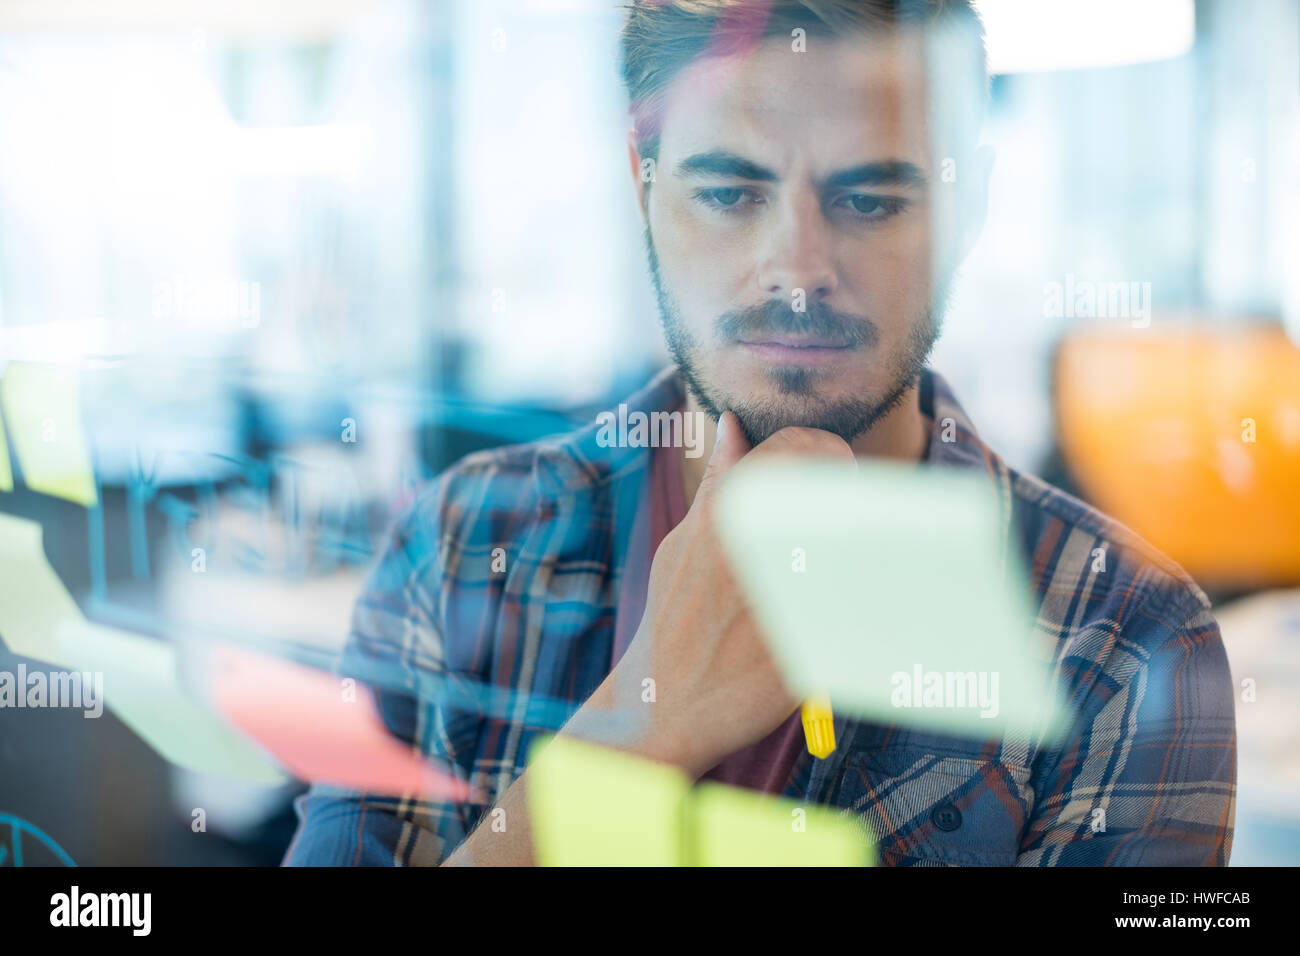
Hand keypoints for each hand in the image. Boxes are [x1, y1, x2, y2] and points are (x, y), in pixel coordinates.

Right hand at [597, 412, 855, 778]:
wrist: (664, 705)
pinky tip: (838, 611)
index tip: (829, 479)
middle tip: (834, 527)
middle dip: (847, 499)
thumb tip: (732, 426)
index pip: (809, 445)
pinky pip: (865, 597)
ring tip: (835, 570)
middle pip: (842, 486)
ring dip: (857, 546)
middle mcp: (760, 540)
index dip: (828, 455)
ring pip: (860, 537)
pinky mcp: (820, 638)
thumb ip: (718, 482)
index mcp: (727, 508)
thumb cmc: (673, 620)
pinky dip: (862, 595)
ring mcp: (794, 589)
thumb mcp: (682, 542)